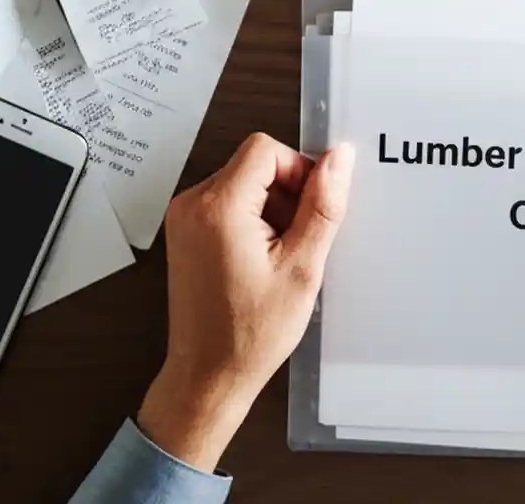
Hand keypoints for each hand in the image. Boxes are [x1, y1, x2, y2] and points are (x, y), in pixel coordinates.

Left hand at [137, 134, 355, 470]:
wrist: (209, 374)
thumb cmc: (252, 331)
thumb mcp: (302, 266)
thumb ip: (322, 205)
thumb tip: (339, 158)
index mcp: (218, 207)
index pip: (266, 150)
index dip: (299, 171)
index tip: (311, 211)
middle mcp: (192, 205)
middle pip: (254, 165)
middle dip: (287, 194)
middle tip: (299, 243)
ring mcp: (184, 218)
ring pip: (244, 183)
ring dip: (272, 210)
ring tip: (280, 257)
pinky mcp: (185, 232)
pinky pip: (228, 204)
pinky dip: (253, 221)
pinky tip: (263, 260)